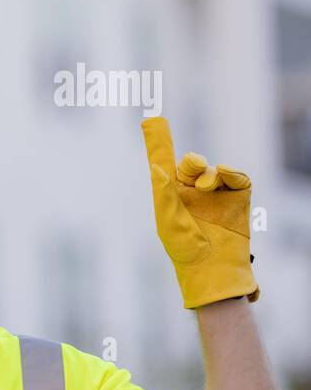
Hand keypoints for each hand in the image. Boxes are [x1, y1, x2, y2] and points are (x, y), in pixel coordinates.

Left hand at [141, 116, 258, 308]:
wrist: (215, 269)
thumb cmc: (185, 250)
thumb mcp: (169, 222)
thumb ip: (164, 194)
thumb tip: (156, 167)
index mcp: (170, 195)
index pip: (163, 163)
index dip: (158, 143)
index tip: (151, 121)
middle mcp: (192, 191)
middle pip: (189, 162)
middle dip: (189, 161)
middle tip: (191, 168)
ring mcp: (216, 194)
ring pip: (210, 169)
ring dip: (206, 172)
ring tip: (205, 187)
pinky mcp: (238, 197)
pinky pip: (236, 177)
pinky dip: (230, 172)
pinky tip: (223, 175)